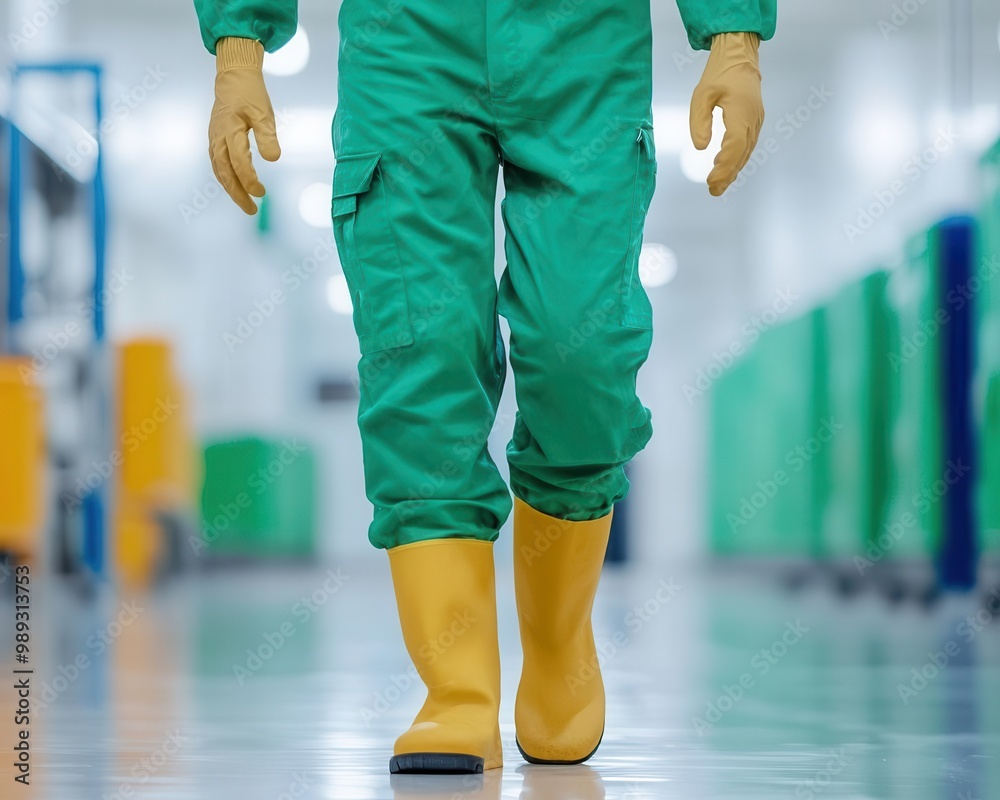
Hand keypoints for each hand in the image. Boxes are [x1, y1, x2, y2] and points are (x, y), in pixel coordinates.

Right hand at [209, 37, 280, 213]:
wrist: (233, 78)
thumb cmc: (251, 95)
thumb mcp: (264, 113)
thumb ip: (267, 136)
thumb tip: (273, 159)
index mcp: (230, 131)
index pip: (239, 162)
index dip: (249, 180)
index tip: (262, 193)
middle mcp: (218, 138)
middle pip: (225, 173)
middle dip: (237, 194)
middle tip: (251, 210)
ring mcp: (214, 139)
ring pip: (219, 171)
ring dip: (231, 189)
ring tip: (245, 203)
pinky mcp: (215, 140)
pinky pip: (218, 164)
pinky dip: (225, 178)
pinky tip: (235, 187)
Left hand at [689, 32, 763, 196]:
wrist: (739, 55)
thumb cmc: (719, 73)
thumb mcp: (701, 95)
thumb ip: (699, 121)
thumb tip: (700, 147)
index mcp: (741, 112)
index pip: (734, 146)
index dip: (724, 166)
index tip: (711, 179)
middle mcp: (752, 119)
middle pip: (742, 154)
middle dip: (728, 174)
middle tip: (713, 190)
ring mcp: (756, 120)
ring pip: (746, 151)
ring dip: (733, 169)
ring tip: (719, 185)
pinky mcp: (754, 120)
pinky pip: (747, 144)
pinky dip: (738, 159)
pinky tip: (727, 167)